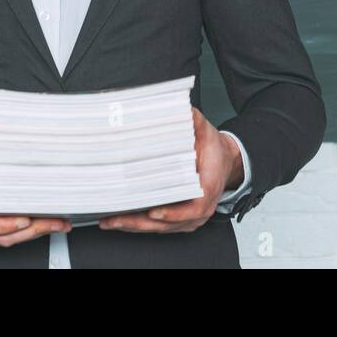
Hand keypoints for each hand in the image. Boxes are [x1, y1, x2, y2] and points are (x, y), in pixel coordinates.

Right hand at [0, 126, 71, 246]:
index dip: (2, 225)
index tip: (23, 220)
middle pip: (0, 237)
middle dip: (30, 231)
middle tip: (55, 222)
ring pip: (5, 240)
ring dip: (33, 234)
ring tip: (58, 224)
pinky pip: (4, 238)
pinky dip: (25, 233)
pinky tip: (44, 225)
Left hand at [97, 106, 241, 233]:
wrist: (225, 163)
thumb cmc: (214, 151)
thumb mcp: (207, 131)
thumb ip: (194, 121)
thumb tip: (182, 109)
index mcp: (208, 188)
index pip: (193, 208)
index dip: (172, 213)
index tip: (153, 212)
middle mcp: (200, 209)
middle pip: (168, 223)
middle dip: (139, 223)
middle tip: (115, 218)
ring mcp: (190, 217)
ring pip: (160, 228)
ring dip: (134, 226)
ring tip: (110, 221)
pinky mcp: (181, 219)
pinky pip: (159, 227)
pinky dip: (139, 225)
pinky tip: (121, 221)